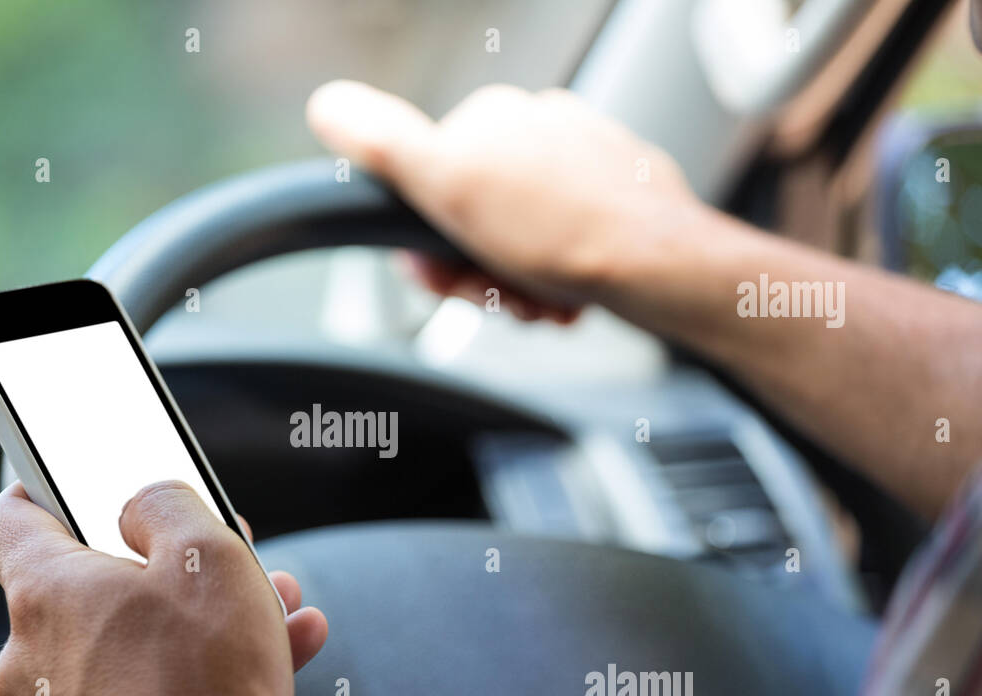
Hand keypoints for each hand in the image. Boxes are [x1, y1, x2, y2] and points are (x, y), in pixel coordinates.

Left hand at [0, 480, 324, 695]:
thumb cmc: (210, 691)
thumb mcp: (208, 554)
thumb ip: (164, 504)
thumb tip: (143, 505)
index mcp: (44, 592)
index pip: (7, 519)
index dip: (38, 490)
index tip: (63, 484)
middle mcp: (30, 657)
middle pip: (83, 586)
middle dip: (155, 568)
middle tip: (214, 563)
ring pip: (117, 644)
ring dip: (181, 624)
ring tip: (259, 619)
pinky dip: (177, 677)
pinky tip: (246, 670)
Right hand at [305, 80, 703, 323]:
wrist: (656, 267)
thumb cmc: (560, 232)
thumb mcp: (447, 184)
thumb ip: (381, 143)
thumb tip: (325, 106)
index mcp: (490, 117)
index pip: (429, 187)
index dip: (430, 244)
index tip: (444, 273)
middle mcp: (537, 128)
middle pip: (473, 221)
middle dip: (477, 272)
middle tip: (498, 296)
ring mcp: (579, 162)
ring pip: (517, 242)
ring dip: (516, 286)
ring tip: (538, 302)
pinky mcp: (614, 198)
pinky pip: (562, 249)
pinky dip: (555, 283)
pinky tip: (563, 298)